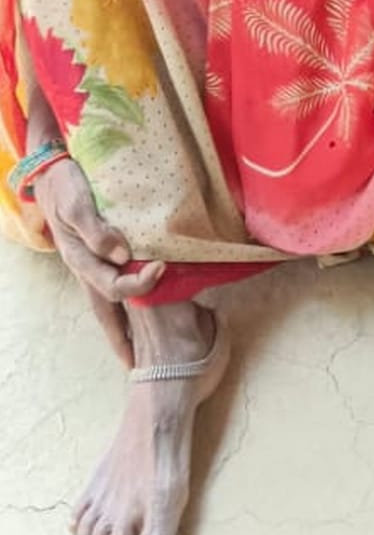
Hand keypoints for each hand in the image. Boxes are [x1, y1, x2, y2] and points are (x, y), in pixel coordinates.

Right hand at [34, 156, 164, 367]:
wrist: (50, 169)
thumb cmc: (65, 185)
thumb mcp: (77, 203)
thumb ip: (97, 230)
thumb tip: (122, 255)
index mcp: (82, 260)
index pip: (115, 287)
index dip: (140, 285)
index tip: (162, 270)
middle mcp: (85, 268)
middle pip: (106, 311)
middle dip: (121, 339)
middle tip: (138, 364)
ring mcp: (87, 263)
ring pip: (106, 301)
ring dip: (122, 324)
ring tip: (137, 347)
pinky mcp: (93, 252)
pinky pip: (108, 283)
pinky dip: (122, 299)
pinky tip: (135, 304)